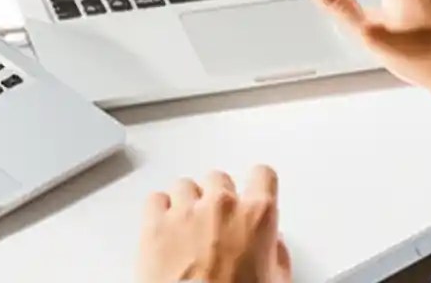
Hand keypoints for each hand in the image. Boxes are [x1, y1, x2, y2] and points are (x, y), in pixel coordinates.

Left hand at [137, 166, 290, 282]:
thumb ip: (276, 254)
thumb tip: (272, 245)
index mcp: (257, 216)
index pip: (263, 175)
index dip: (257, 185)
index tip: (253, 192)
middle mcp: (221, 205)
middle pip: (218, 179)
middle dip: (217, 198)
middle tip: (216, 224)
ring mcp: (185, 213)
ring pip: (184, 186)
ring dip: (187, 203)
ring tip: (187, 230)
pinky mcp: (154, 226)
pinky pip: (155, 200)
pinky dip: (159, 212)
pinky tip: (165, 230)